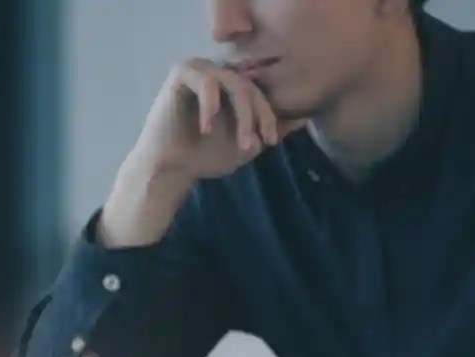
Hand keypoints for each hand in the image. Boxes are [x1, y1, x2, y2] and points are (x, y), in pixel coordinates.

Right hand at [134, 58, 307, 182]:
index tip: (271, 142)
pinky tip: (207, 128)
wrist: (169, 169)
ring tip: (239, 143)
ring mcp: (200, 69)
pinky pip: (207, 81)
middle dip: (258, 118)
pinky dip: (211, 106)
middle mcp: (218, 72)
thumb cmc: (204, 157)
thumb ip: (271, 130)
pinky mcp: (182, 72)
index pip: (260, 92)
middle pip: (251, 86)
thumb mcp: (247, 145)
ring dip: (242, 116)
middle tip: (255, 146)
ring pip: (235, 83)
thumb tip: (304, 118)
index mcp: (231, 85)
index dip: (269, 115)